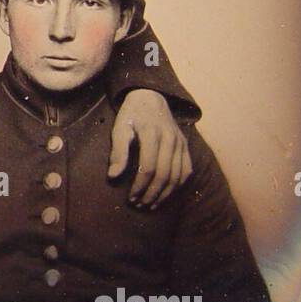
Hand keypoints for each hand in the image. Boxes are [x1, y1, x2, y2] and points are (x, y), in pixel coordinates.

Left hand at [108, 89, 191, 207]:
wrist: (151, 97)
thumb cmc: (132, 115)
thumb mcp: (120, 128)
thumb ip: (118, 152)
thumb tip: (113, 176)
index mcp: (152, 133)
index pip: (148, 167)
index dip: (140, 186)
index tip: (130, 197)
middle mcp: (170, 139)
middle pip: (164, 174)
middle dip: (151, 193)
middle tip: (139, 204)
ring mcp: (180, 142)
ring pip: (177, 175)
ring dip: (165, 194)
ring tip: (151, 204)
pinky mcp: (185, 146)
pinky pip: (187, 170)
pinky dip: (178, 185)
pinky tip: (166, 194)